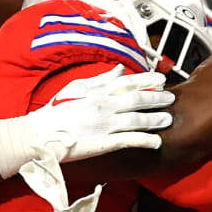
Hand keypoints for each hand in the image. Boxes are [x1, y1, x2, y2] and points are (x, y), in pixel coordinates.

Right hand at [0, 65, 174, 176]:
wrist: (40, 134)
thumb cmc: (56, 110)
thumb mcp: (77, 87)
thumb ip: (101, 78)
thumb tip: (119, 68)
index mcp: (98, 91)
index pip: (128, 82)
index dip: (147, 80)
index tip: (161, 79)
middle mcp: (104, 105)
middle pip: (138, 99)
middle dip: (157, 98)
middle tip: (171, 99)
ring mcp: (105, 125)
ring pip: (138, 119)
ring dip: (156, 119)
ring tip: (169, 119)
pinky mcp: (104, 143)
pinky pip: (130, 141)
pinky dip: (145, 141)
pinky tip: (157, 143)